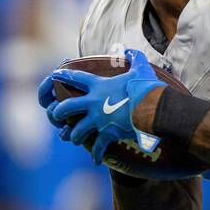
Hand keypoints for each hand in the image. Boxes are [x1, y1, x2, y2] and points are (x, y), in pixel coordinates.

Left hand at [43, 50, 166, 164]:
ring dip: (74, 135)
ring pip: (77, 130)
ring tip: (74, 139)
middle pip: (66, 107)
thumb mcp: (141, 68)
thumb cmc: (148, 88)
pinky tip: (95, 160)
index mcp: (100, 85)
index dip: (62, 75)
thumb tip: (129, 49)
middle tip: (56, 116)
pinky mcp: (108, 134)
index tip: (54, 75)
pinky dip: (96, 155)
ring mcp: (99, 119)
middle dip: (58, 112)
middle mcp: (94, 102)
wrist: (155, 108)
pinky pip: (97, 147)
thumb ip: (134, 57)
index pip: (75, 77)